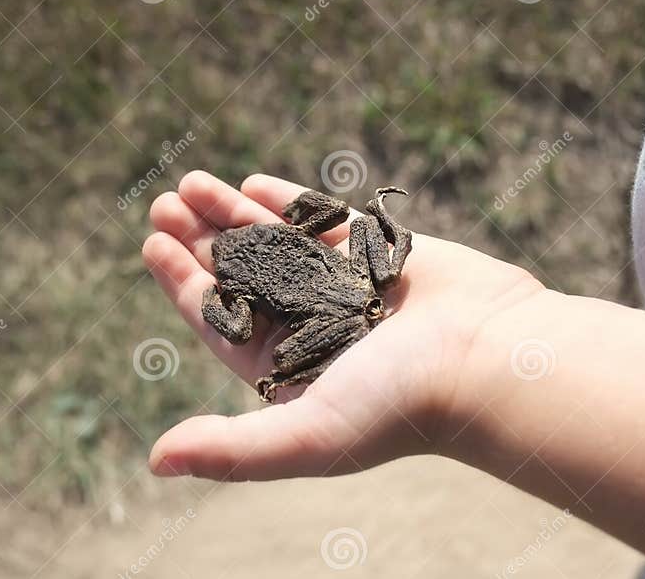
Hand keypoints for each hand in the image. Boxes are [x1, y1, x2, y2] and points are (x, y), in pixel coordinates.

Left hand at [142, 171, 544, 480]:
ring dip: (231, 214)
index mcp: (289, 370)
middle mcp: (311, 328)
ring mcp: (343, 287)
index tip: (152, 243)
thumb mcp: (304, 434)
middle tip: (162, 204)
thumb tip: (156, 463)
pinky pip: (322, 223)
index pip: (220, 320)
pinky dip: (287, 203)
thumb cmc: (398, 403)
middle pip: (239, 276)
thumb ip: (231, 448)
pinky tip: (251, 184)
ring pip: (273, 243)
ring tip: (191, 182)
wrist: (492, 357)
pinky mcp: (378, 254)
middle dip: (199, 241)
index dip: (182, 284)